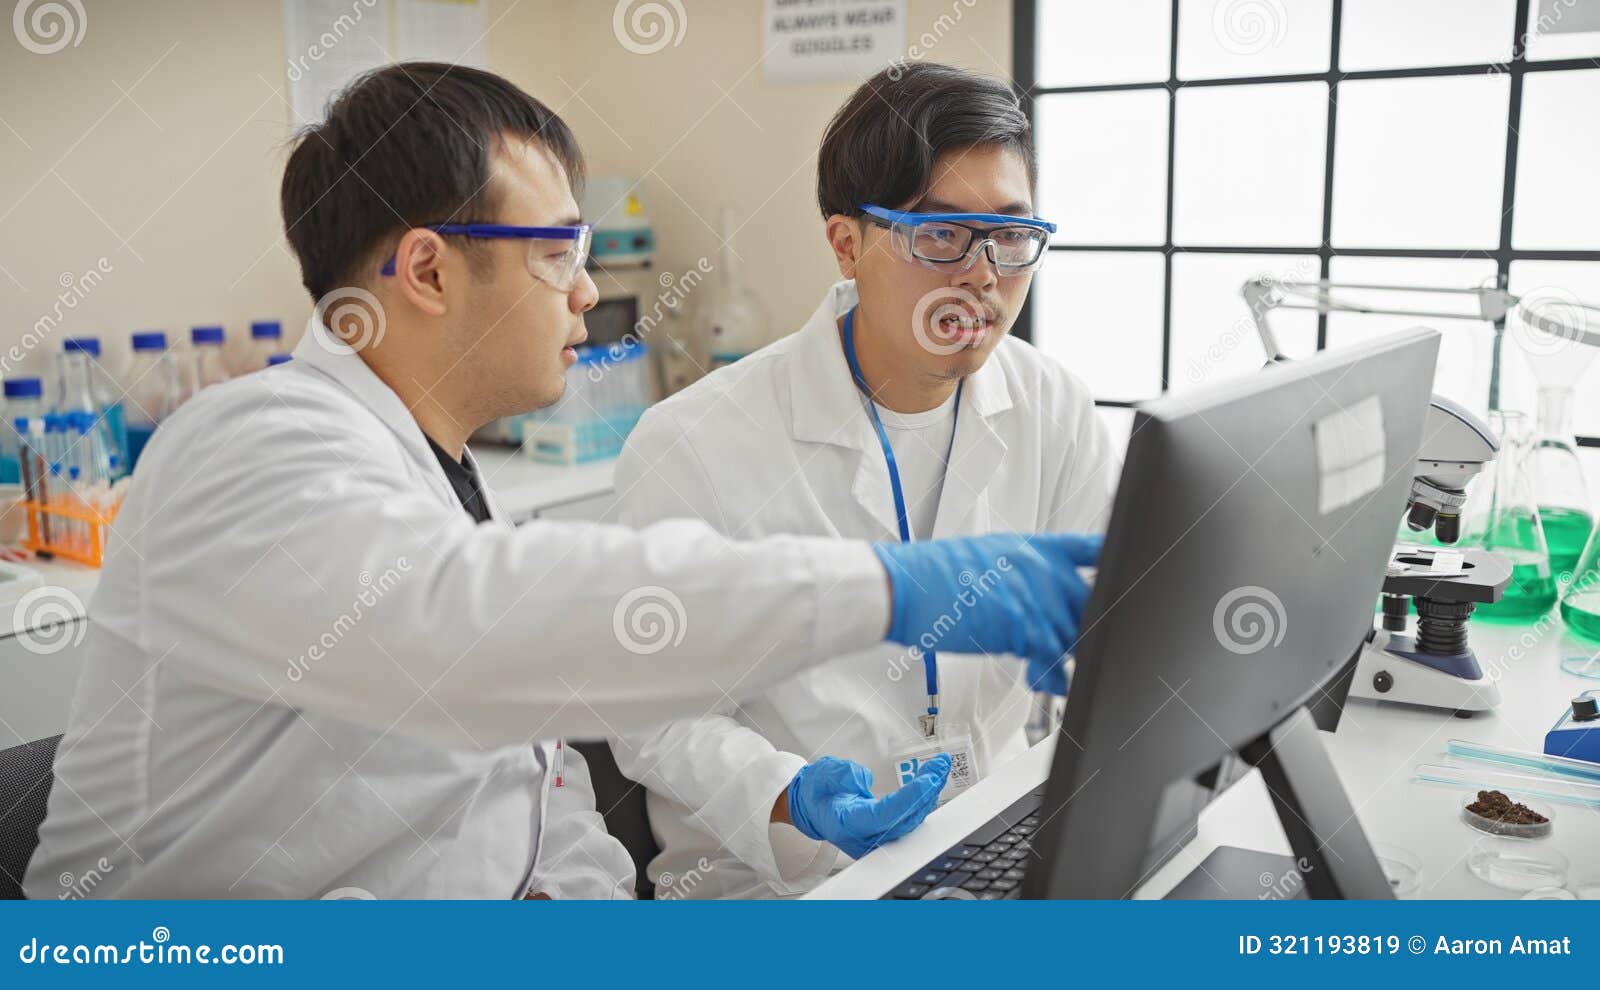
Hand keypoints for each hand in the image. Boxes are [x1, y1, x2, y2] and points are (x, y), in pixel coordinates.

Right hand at [784, 754, 949, 859]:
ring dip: (929, 793)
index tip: (927, 779)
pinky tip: (931, 781)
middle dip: (927, 790)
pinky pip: (910, 819)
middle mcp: (865, 837)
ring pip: (911, 820)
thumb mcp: (820, 774)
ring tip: (940, 768)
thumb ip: (840, 774)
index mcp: (847, 824)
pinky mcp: (886, 834)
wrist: (813, 808)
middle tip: (941, 765)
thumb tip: (864, 779)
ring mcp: (877, 839)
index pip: (886, 815)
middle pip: (905, 818)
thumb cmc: (816, 792)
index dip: (909, 798)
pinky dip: (923, 799)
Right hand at [873, 532, 1101, 694]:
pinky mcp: (1024, 627)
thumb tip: (1037, 599)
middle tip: (1074, 651)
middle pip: (1089, 604)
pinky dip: (1053, 678)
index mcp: (1035, 548)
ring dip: (1066, 660)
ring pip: (1074, 636)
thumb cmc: (935, 575)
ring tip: (1054, 676)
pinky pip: (1054, 659)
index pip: (1092, 549)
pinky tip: (1045, 682)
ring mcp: (1036, 597)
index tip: (1128, 578)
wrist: (907, 587)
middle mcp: (1043, 569)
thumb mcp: (986, 557)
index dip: (1115, 563)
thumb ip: (1023, 574)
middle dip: (1085, 631)